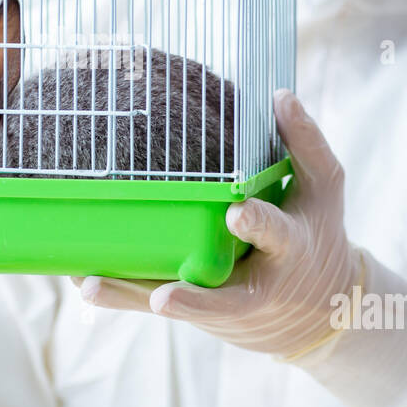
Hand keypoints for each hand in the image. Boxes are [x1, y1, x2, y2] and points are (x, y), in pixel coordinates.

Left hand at [75, 88, 363, 358]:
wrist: (317, 312)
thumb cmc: (317, 236)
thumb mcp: (323, 190)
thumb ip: (305, 144)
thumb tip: (279, 94)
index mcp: (289, 249)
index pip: (276, 235)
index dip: (257, 224)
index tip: (237, 212)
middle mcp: (253, 286)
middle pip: (223, 296)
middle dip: (194, 296)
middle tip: (163, 295)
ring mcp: (220, 304)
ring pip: (174, 305)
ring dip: (133, 296)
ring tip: (92, 284)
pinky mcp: (194, 310)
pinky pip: (151, 301)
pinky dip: (119, 293)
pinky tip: (83, 279)